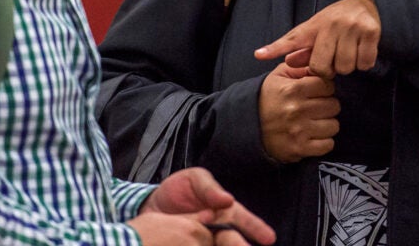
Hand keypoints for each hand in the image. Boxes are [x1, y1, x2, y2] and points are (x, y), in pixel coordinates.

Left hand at [137, 167, 274, 244]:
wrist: (149, 205)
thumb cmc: (177, 189)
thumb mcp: (194, 179)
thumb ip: (209, 188)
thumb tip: (227, 200)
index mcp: (224, 210)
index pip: (244, 220)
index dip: (256, 228)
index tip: (269, 238)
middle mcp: (217, 228)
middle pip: (233, 238)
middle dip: (241, 244)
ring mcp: (203, 239)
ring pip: (218, 245)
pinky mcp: (189, 245)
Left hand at [255, 0, 380, 77]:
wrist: (369, 3)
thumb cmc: (339, 20)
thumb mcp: (319, 29)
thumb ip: (304, 48)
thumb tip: (289, 62)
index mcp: (314, 25)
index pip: (292, 38)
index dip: (275, 48)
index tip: (258, 55)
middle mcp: (331, 25)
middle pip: (321, 66)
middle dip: (328, 69)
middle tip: (334, 59)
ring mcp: (352, 27)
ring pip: (345, 68)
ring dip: (348, 66)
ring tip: (349, 52)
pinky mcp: (371, 32)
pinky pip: (364, 63)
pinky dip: (364, 63)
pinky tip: (363, 51)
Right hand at [257, 61, 339, 161]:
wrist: (246, 125)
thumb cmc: (267, 97)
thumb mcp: (279, 75)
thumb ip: (301, 66)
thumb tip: (321, 66)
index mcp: (293, 89)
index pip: (328, 85)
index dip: (325, 88)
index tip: (318, 92)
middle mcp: (296, 110)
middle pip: (334, 106)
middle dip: (327, 105)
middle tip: (316, 107)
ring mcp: (298, 131)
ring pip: (333, 126)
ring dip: (326, 124)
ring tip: (314, 121)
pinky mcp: (298, 148)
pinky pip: (327, 145)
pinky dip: (324, 141)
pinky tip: (313, 135)